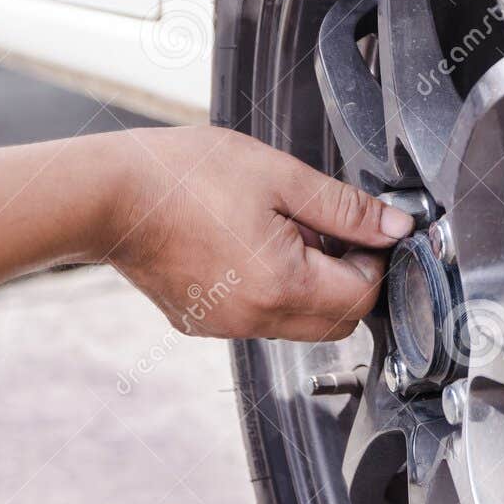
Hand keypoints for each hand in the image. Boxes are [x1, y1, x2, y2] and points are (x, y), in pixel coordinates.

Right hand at [104, 127, 414, 341]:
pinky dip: (274, 291)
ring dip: (312, 285)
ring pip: (301, 323)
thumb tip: (395, 227)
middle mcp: (257, 320)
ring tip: (281, 231)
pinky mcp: (205, 324)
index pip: (364, 297)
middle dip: (348, 279)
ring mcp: (228, 327)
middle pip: (339, 321)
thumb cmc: (184, 177)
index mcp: (283, 286)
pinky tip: (250, 247)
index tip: (363, 229)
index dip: (375, 260)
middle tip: (326, 230)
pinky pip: (262, 319)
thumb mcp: (281, 176)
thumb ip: (346, 208)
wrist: (108, 195)